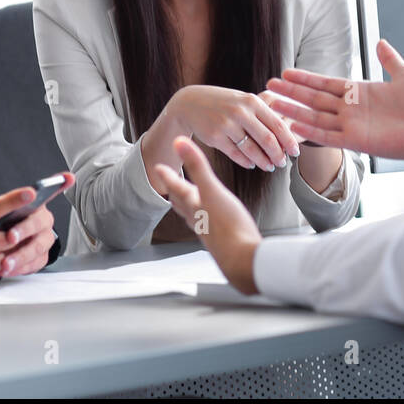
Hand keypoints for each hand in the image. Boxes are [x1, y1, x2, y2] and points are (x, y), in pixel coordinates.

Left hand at [150, 137, 261, 293]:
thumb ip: (197, 166)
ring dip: (189, 208)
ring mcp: (210, 233)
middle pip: (182, 204)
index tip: (159, 168)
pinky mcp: (223, 242)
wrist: (244, 260)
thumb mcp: (213, 190)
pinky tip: (214, 222)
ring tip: (189, 203)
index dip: (168, 176)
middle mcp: (199, 220)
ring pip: (194, 217)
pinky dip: (207, 220)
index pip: (177, 187)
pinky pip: (210, 227)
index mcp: (195, 205)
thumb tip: (178, 142)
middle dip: (176, 193)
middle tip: (170, 186)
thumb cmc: (229, 226)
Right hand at [167, 85, 301, 171]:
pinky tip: (251, 164)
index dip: (289, 141)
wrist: (190, 103)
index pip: (277, 125)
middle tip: (282, 163)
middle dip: (278, 155)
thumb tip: (285, 139)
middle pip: (267, 140)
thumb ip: (263, 115)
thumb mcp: (243, 101)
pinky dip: (246, 162)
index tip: (295, 152)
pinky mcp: (215, 137)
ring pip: (252, 150)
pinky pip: (236, 154)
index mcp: (252, 101)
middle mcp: (240, 112)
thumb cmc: (224, 103)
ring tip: (268, 167)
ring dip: (263, 162)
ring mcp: (226, 124)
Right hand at [266, 39, 403, 164]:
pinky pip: (328, 136)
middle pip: (314, 99)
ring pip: (315, 117)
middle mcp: (350, 109)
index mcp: (359, 93)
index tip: (286, 73)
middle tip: (270, 85)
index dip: (305, 79)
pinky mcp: (356, 141)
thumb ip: (389, 60)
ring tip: (274, 104)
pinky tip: (293, 126)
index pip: (325, 84)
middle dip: (292, 92)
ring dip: (294, 111)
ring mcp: (351, 126)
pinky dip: (310, 132)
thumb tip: (381, 42)